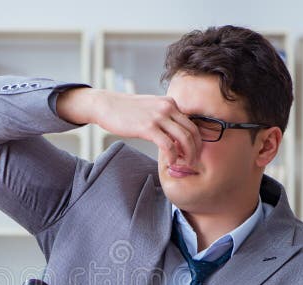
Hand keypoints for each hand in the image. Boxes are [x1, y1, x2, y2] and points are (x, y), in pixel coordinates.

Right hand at [56, 87, 201, 168]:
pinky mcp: (148, 127)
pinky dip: (172, 156)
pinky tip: (170, 162)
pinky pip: (168, 145)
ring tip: (183, 164)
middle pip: (192, 131)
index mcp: (170, 102)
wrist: (106, 105)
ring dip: (187, 155)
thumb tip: (173, 134)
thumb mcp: (150, 108)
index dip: (196, 140)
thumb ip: (164, 117)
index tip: (192, 153)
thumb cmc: (126, 110)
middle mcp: (168, 107)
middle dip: (196, 149)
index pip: (191, 123)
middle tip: (192, 162)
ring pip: (184, 139)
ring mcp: (158, 117)